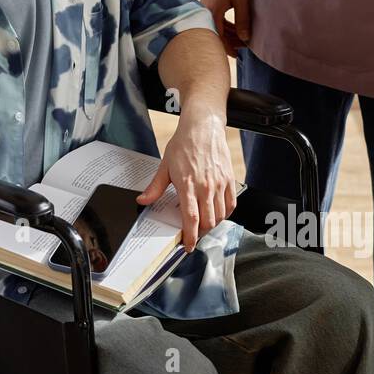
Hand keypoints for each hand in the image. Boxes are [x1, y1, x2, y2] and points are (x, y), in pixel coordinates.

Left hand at [137, 111, 236, 252]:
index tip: (187, 246)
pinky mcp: (229, 179)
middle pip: (208, 221)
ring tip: (203, 224)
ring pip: (220, 215)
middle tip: (193, 234)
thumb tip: (142, 201)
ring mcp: (219, 183)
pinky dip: (225, 213)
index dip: (190, 236)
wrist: (203, 127)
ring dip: (212, 224)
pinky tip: (217, 212)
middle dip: (200, 233)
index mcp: (188, 184)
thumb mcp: (165, 165)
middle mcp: (206, 186)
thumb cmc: (184, 144)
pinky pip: (231, 204)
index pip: (191, 218)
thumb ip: (155, 187)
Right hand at [200, 0, 249, 52]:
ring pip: (216, 26)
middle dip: (230, 41)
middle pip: (216, 33)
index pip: (218, 37)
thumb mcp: (242, 0)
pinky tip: (234, 27)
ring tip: (242, 38)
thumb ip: (243, 20)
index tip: (237, 55)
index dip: (228, 48)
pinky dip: (224, 25)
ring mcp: (204, 7)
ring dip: (228, 33)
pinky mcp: (207, 2)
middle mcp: (205, 11)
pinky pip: (214, 18)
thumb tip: (245, 38)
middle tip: (244, 46)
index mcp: (212, 12)